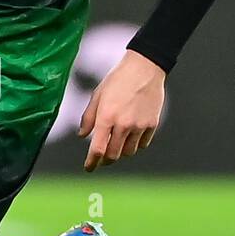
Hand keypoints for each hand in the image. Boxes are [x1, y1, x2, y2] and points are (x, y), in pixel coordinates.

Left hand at [79, 49, 165, 170]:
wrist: (145, 68)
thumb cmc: (117, 80)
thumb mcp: (97, 95)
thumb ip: (89, 118)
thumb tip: (82, 136)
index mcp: (106, 117)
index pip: (98, 149)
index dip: (92, 162)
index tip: (89, 168)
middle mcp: (123, 124)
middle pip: (113, 155)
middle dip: (106, 159)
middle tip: (102, 157)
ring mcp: (139, 125)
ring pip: (129, 152)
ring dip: (121, 151)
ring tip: (118, 142)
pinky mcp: (152, 124)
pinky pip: (142, 144)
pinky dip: (135, 144)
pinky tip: (131, 135)